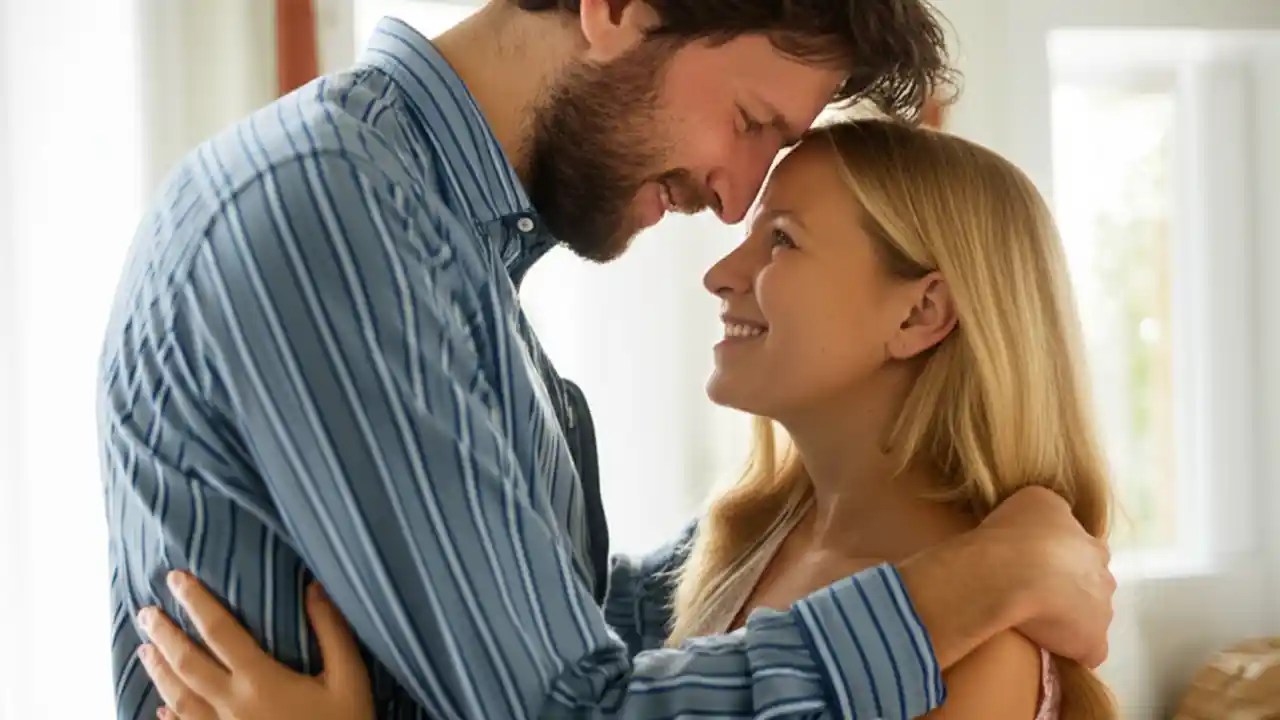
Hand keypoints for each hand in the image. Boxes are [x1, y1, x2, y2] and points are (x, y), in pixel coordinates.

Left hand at [135, 572, 373, 719]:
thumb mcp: (349, 678)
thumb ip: (332, 632)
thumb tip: (314, 587)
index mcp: (261, 681)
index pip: (219, 632)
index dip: (196, 602)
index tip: (176, 578)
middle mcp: (232, 705)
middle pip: (187, 664)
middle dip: (164, 635)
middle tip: (145, 611)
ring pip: (178, 698)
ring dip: (159, 672)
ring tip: (145, 650)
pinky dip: (170, 718)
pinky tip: (161, 709)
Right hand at [979, 487, 1114, 667]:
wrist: (1008, 572)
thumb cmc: (1016, 533)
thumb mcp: (1036, 500)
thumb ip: (1053, 512)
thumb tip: (1050, 522)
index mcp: (1092, 546)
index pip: (1086, 553)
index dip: (1062, 558)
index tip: (1037, 563)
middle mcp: (1105, 577)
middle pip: (1092, 585)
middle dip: (1071, 588)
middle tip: (1036, 590)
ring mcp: (1102, 612)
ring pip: (1092, 617)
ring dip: (1071, 618)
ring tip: (1036, 619)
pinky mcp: (1092, 643)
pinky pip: (1088, 652)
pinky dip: (1072, 651)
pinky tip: (1048, 646)